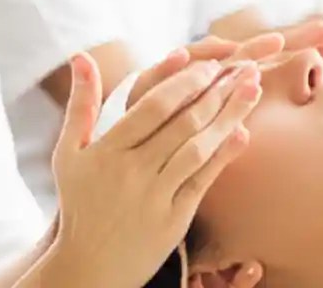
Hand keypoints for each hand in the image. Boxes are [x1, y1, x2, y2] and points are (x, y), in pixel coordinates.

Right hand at [49, 51, 259, 287]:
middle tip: (243, 68)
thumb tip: (81, 56)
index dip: (184, 83)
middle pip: (182, 124)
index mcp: (106, 152)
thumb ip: (81, 103)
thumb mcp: (70, 153)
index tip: (209, 65)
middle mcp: (131, 173)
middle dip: (217, 91)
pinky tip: (243, 132)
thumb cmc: (80, 202)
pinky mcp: (173, 219)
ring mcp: (154, 197)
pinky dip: (223, 155)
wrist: (89, 266)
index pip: (152, 109)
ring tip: (253, 89)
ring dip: (229, 116)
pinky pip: (203, 181)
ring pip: (198, 149)